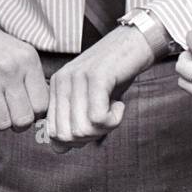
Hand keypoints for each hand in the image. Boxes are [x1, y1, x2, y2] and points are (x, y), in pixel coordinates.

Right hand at [0, 9, 47, 129]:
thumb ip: (32, 78)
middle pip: (23, 119)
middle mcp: (9, 69)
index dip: (34, 112)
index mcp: (27, 59)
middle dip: (17, 122)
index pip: (42, 105)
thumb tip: (43, 111)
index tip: (26, 108)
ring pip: (2, 124)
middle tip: (9, 112)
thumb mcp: (18, 51)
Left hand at [47, 25, 151, 148]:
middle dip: (91, 137)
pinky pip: (98, 118)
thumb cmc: (116, 73)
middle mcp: (62, 81)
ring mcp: (78, 77)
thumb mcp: (91, 99)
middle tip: (107, 119)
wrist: (137, 42)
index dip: (76, 141)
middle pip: (67, 135)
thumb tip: (58, 149)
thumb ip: (73, 122)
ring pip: (83, 129)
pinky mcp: (97, 77)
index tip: (96, 125)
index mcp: (57, 87)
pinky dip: (114, 120)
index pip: (54, 133)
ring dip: (105, 128)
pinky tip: (120, 105)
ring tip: (115, 109)